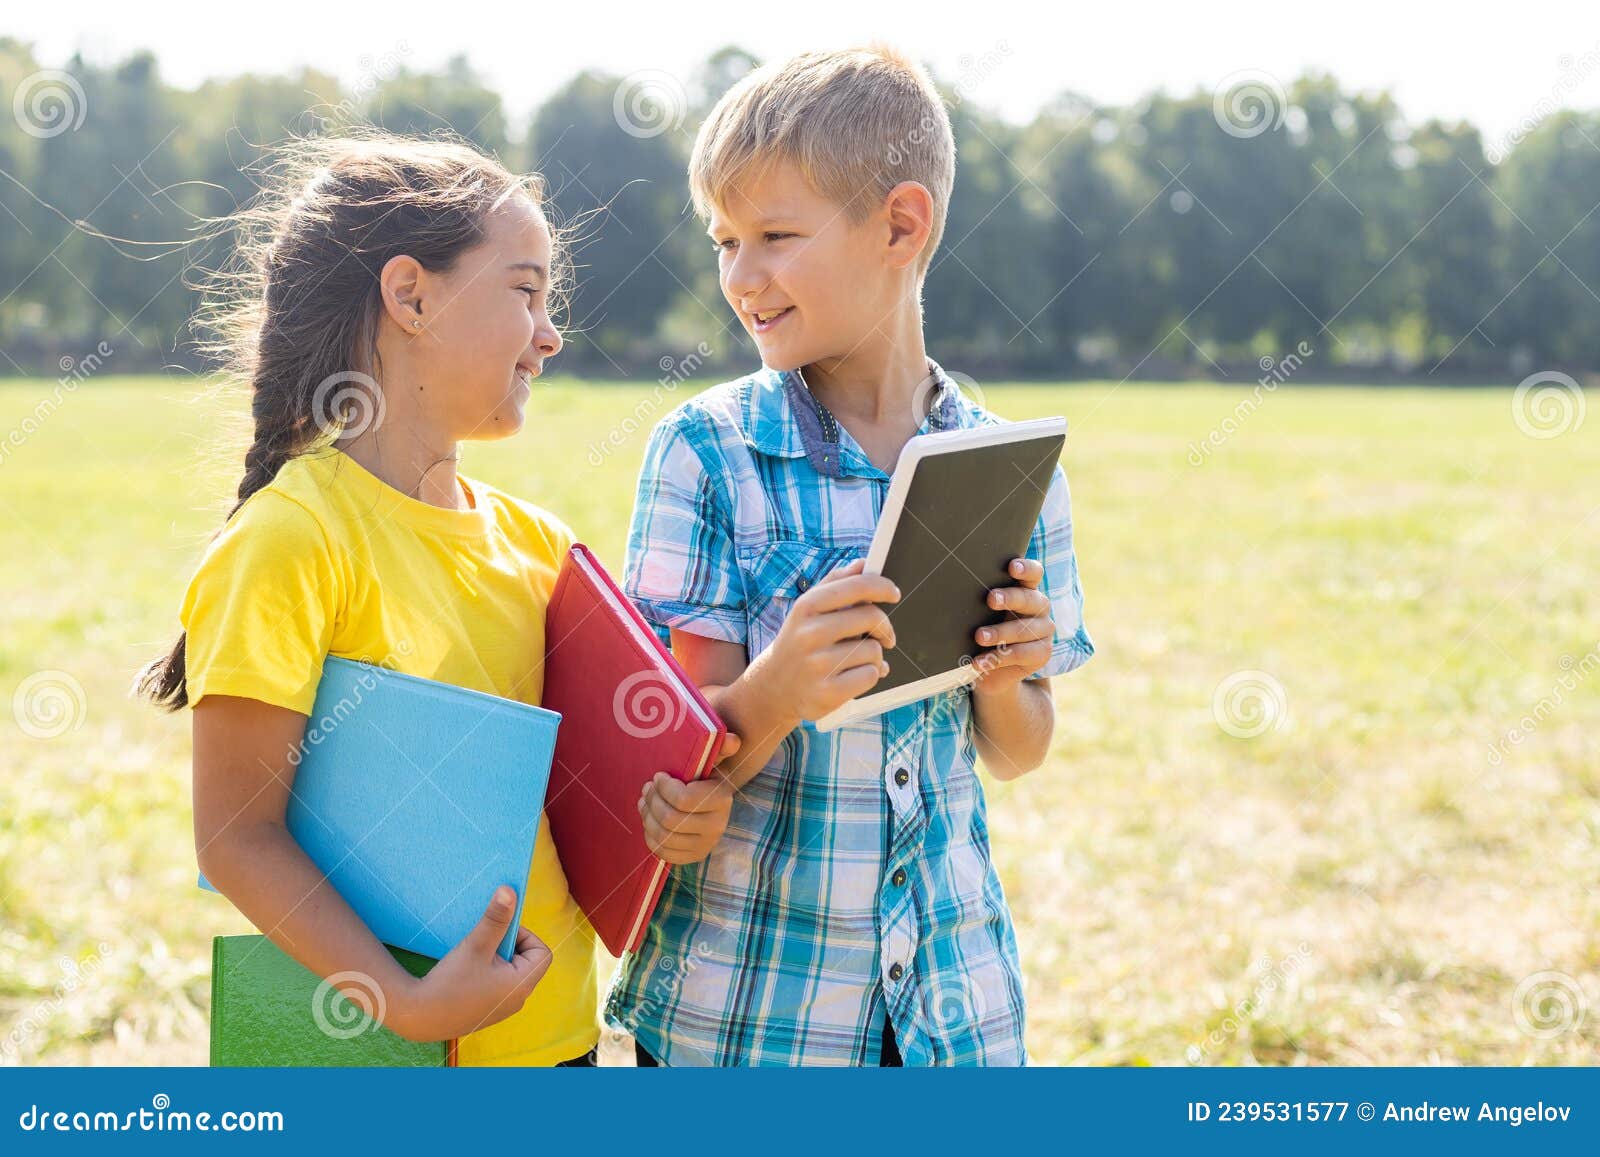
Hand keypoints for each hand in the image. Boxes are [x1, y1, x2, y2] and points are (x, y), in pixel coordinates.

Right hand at [387, 885, 550, 1041]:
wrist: (418, 1017)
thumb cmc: (450, 982)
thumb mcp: (475, 945)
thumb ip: (496, 918)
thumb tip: (510, 890)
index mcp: (522, 985)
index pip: (541, 953)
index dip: (525, 937)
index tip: (500, 933)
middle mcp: (517, 1000)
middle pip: (527, 961)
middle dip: (509, 946)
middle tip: (485, 943)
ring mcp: (502, 1009)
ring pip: (511, 973)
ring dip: (497, 959)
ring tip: (474, 956)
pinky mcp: (487, 1012)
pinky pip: (498, 985)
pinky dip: (488, 973)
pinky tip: (466, 972)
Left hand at [638, 735, 739, 863]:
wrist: (711, 802)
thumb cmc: (705, 776)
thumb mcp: (712, 759)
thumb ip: (721, 747)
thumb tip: (732, 739)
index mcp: (722, 799)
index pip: (684, 799)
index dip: (664, 788)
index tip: (658, 776)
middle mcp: (717, 826)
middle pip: (670, 819)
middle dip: (652, 801)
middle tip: (647, 788)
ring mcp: (706, 844)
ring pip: (664, 836)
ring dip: (647, 817)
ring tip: (644, 801)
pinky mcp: (694, 856)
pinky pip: (664, 852)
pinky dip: (650, 836)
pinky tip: (649, 820)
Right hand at [752, 559, 899, 722]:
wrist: (773, 686)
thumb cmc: (799, 641)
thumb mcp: (807, 609)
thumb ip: (835, 582)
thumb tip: (863, 563)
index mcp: (807, 607)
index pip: (856, 586)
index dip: (882, 587)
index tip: (894, 593)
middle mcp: (809, 634)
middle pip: (872, 617)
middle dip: (884, 627)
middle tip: (885, 636)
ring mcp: (817, 665)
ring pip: (874, 650)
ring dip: (875, 656)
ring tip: (858, 660)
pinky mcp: (827, 693)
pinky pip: (870, 675)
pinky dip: (871, 675)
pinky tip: (856, 677)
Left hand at [970, 557, 1054, 695]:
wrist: (993, 670)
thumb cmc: (984, 631)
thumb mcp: (982, 614)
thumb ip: (979, 601)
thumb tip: (954, 589)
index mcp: (1026, 589)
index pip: (1033, 573)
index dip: (1026, 568)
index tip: (1011, 567)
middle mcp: (1039, 607)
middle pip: (1029, 598)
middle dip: (1010, 598)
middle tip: (991, 599)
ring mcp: (1044, 630)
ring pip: (1023, 629)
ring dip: (999, 632)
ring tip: (979, 637)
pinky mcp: (1042, 653)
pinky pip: (1021, 654)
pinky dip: (998, 658)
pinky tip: (980, 661)